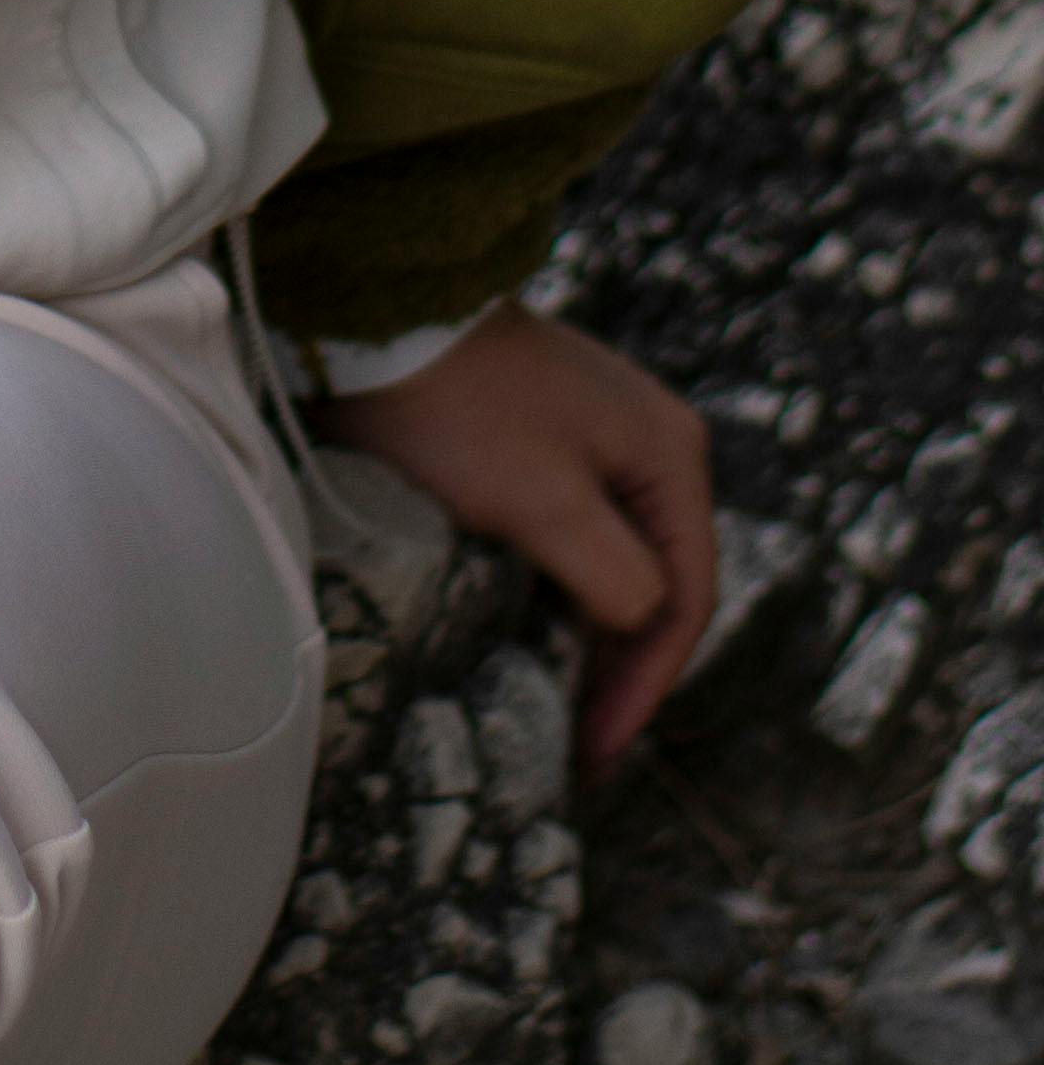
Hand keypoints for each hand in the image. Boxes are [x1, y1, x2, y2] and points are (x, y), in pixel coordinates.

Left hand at [318, 303, 718, 772]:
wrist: (379, 314)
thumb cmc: (460, 408)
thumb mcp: (548, 505)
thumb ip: (618, 579)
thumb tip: (643, 621)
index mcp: (670, 453)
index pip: (685, 596)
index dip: (647, 684)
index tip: (598, 749)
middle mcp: (648, 440)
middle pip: (655, 580)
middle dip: (621, 664)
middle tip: (580, 740)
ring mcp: (596, 434)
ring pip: (611, 557)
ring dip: (589, 629)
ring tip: (556, 701)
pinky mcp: (544, 434)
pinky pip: (571, 528)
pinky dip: (559, 585)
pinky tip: (530, 629)